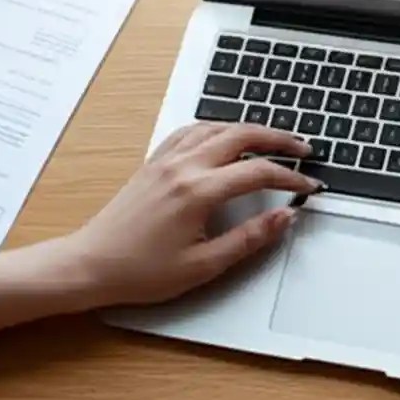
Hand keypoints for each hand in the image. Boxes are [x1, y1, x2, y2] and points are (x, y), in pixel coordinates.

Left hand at [61, 123, 319, 307]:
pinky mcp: (154, 162)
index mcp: (198, 192)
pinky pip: (191, 131)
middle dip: (278, 140)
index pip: (258, 173)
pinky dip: (216, 128)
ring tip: (272, 140)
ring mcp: (166, 160)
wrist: (90, 265)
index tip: (309, 186)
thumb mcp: (204, 265)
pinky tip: (225, 136)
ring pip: (217, 127)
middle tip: (302, 150)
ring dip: (250, 129)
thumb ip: (249, 238)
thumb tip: (284, 217)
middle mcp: (183, 167)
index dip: (290, 178)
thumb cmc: (141, 272)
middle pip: (242, 136)